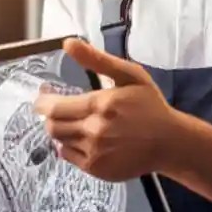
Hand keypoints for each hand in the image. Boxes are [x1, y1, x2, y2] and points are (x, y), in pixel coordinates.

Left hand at [34, 38, 181, 182]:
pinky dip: (70, 146)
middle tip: (60, 109)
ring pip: (59, 141)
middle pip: (52, 126)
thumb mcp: (130, 75)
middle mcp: (94, 130)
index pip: (54, 107)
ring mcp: (94, 152)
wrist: (169, 142)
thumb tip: (68, 43)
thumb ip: (97, 59)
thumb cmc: (150, 105)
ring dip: (61, 130)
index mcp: (100, 104)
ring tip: (76, 122)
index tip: (43, 96)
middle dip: (50, 116)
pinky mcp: (96, 169)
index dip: (43, 102)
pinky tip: (85, 138)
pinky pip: (68, 156)